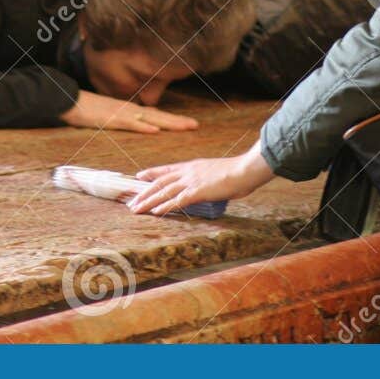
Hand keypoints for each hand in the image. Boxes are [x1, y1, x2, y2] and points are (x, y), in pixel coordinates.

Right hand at [60, 91, 198, 134]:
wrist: (67, 99)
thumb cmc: (84, 108)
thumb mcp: (106, 115)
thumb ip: (120, 120)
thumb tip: (133, 126)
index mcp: (127, 109)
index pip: (154, 115)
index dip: (171, 119)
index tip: (187, 123)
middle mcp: (128, 109)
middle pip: (158, 116)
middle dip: (177, 121)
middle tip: (196, 125)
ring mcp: (120, 113)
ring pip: (150, 119)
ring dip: (169, 123)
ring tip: (186, 126)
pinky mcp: (110, 119)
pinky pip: (130, 123)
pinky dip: (143, 127)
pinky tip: (154, 130)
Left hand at [128, 143, 274, 214]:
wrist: (246, 169)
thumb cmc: (237, 172)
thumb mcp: (217, 172)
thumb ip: (208, 179)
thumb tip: (206, 186)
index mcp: (192, 166)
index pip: (166, 170)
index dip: (151, 173)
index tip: (139, 176)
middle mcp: (188, 172)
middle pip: (160, 182)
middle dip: (144, 193)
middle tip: (133, 202)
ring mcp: (192, 181)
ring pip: (164, 192)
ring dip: (149, 201)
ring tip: (137, 209)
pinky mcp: (198, 191)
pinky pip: (177, 200)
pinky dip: (165, 206)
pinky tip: (156, 212)